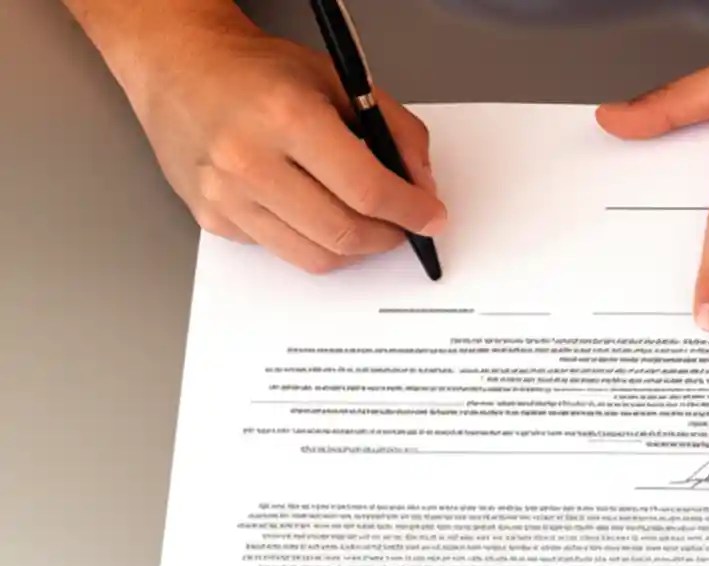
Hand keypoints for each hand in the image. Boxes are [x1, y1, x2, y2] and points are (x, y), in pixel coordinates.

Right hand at [120, 18, 444, 273]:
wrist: (179, 68)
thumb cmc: (261, 71)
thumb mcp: (341, 80)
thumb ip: (395, 130)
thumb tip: (422, 185)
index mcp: (288, 117)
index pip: (367, 189)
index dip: (410, 211)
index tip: (432, 218)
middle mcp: (250, 161)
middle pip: (343, 233)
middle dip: (388, 237)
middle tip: (403, 227)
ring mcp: (225, 196)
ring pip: (314, 256)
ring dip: (355, 249)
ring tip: (368, 226)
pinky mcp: (212, 219)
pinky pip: (281, 250)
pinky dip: (311, 240)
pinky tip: (315, 212)